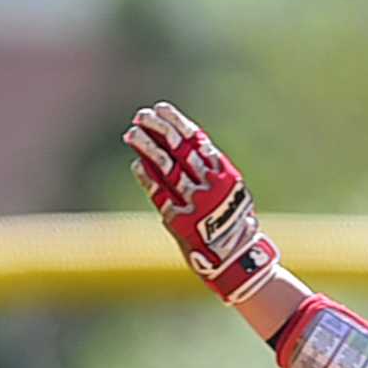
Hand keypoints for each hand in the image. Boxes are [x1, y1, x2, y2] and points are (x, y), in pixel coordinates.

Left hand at [123, 101, 280, 302]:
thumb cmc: (235, 226)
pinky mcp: (179, 219)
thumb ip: (214, 173)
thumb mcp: (234, 194)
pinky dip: (147, 177)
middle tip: (142, 115)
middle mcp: (208, 183)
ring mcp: (193, 201)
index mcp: (223, 173)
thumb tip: (196, 148)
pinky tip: (136, 164)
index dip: (176, 122)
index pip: (196, 139)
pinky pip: (159, 194)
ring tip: (131, 133)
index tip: (161, 108)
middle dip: (158, 129)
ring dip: (147, 148)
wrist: (236, 259)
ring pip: (167, 167)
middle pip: (178, 148)